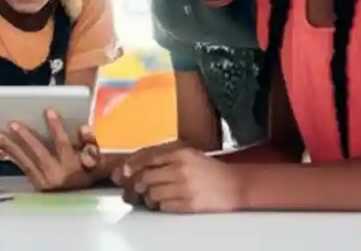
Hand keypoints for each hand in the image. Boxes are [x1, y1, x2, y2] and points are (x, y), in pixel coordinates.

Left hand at [0, 110, 99, 191]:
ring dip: (10, 146)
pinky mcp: (34, 182)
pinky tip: (0, 146)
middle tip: (12, 123)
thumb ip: (91, 146)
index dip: (56, 128)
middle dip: (25, 137)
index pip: (63, 144)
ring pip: (25, 160)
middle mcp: (54, 173)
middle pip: (38, 152)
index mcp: (71, 167)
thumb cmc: (88, 178)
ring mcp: (42, 179)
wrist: (78, 203)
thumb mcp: (96, 165)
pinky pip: (21, 166)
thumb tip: (84, 128)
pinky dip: (10, 155)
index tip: (49, 111)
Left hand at [120, 146, 243, 213]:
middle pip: (147, 177)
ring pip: (152, 193)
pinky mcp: (190, 204)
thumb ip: (168, 157)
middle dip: (138, 184)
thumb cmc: (212, 171)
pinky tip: (163, 203)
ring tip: (152, 197)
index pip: (149, 158)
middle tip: (137, 188)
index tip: (124, 172)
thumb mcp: (191, 155)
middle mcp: (182, 169)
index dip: (133, 166)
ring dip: (148, 197)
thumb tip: (142, 164)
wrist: (236, 186)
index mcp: (182, 154)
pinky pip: (164, 206)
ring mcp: (186, 188)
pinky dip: (160, 206)